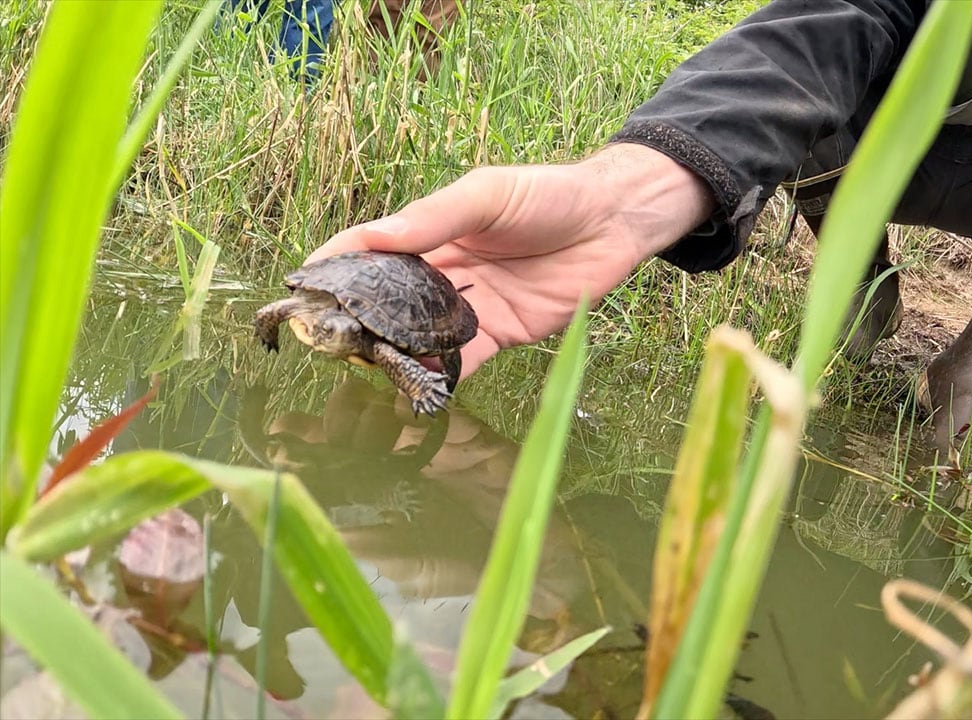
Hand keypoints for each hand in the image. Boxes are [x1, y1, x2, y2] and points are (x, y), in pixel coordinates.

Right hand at [307, 144, 713, 379]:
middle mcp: (443, 271)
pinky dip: (438, 377)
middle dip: (356, 320)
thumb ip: (433, 219)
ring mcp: (468, 306)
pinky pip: (461, 361)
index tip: (302, 288)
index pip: (370, 249)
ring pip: (417, 336)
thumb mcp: (487, 196)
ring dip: (392, 354)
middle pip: (387, 300)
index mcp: (432, 231)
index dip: (336, 267)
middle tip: (326, 342)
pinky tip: (416, 392)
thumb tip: (369, 236)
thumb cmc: (549, 195)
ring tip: (363, 371)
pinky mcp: (500, 333)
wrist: (614, 222)